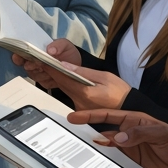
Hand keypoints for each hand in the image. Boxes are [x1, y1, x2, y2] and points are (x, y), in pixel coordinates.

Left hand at [10, 45, 129, 109]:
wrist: (129, 108)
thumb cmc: (120, 92)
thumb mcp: (105, 77)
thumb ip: (84, 72)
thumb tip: (64, 65)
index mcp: (85, 92)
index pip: (62, 77)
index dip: (50, 67)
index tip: (40, 58)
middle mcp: (78, 102)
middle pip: (59, 83)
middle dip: (49, 71)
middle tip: (38, 59)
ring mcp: (78, 108)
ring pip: (62, 89)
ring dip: (54, 77)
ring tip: (45, 64)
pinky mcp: (80, 110)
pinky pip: (68, 94)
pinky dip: (63, 84)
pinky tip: (60, 76)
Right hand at [66, 109, 167, 167]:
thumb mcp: (161, 134)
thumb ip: (139, 133)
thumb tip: (115, 139)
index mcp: (133, 121)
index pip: (107, 116)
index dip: (89, 115)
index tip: (73, 117)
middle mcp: (126, 134)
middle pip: (101, 132)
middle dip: (84, 132)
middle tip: (66, 136)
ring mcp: (127, 150)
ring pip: (105, 149)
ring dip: (91, 150)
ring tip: (73, 153)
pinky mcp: (130, 165)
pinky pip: (112, 163)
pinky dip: (102, 164)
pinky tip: (92, 167)